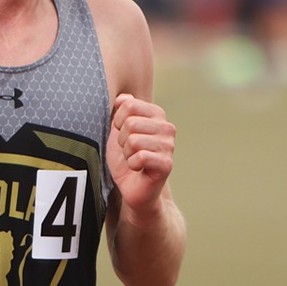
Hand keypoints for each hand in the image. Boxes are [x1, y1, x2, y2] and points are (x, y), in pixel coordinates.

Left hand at [106, 93, 174, 217]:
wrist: (132, 188)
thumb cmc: (124, 157)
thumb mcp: (117, 130)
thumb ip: (120, 110)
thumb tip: (124, 97)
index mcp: (156, 114)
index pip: (128, 105)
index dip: (117, 122)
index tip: (122, 135)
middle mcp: (167, 127)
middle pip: (130, 122)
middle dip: (121, 140)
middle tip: (128, 151)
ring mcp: (169, 145)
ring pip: (133, 140)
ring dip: (127, 154)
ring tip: (133, 159)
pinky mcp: (167, 164)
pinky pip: (140, 157)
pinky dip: (132, 164)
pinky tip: (138, 168)